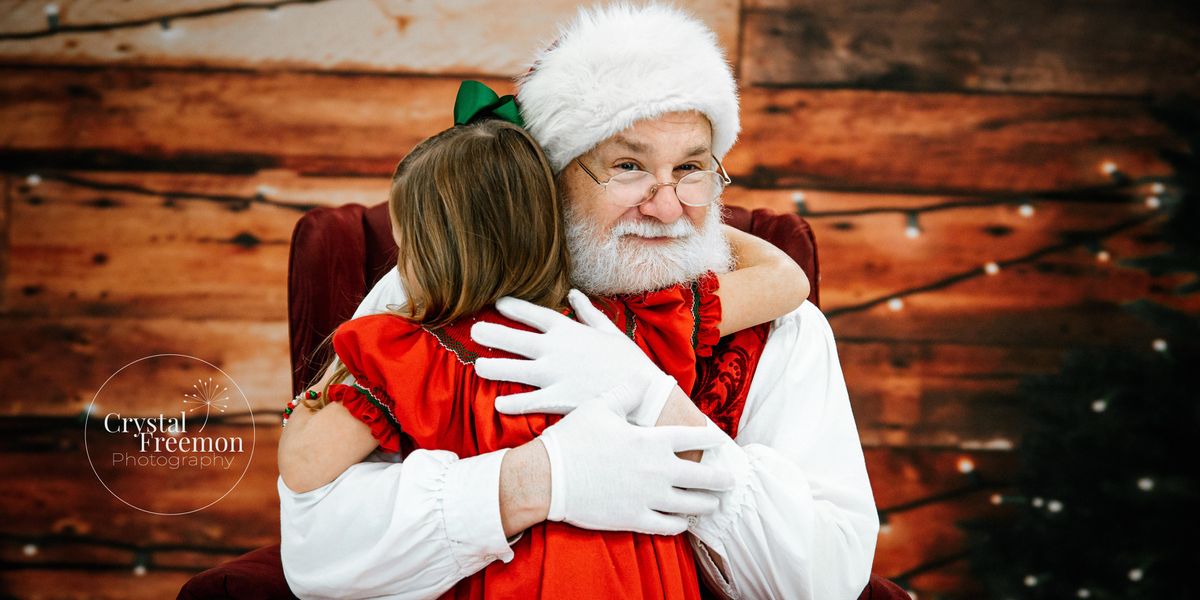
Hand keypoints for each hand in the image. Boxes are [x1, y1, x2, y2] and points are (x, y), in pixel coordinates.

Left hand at [471, 290, 677, 426]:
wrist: (644, 393)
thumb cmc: (629, 362)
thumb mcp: (609, 331)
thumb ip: (588, 313)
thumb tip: (575, 294)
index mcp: (569, 330)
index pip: (535, 314)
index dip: (514, 307)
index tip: (498, 303)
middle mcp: (557, 350)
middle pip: (516, 339)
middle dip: (492, 334)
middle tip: (474, 331)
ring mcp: (556, 375)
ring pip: (515, 370)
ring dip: (494, 367)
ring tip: (477, 367)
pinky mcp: (559, 400)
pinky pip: (528, 401)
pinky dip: (512, 404)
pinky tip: (498, 405)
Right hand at [539, 385, 733, 534]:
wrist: (549, 477)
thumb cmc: (574, 438)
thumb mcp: (601, 406)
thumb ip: (628, 393)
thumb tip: (645, 380)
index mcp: (653, 441)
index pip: (694, 438)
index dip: (711, 439)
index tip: (720, 441)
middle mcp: (658, 470)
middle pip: (703, 477)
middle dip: (721, 479)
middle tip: (730, 480)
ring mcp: (649, 498)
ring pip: (691, 505)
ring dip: (706, 504)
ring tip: (714, 504)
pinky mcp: (635, 519)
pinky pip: (668, 527)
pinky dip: (680, 524)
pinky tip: (684, 522)